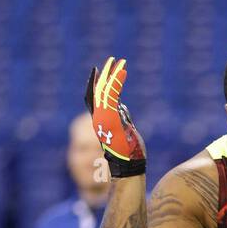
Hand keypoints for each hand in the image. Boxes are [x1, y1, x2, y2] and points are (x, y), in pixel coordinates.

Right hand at [85, 57, 146, 176]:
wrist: (129, 167)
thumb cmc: (130, 154)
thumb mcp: (127, 132)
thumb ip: (122, 118)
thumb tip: (122, 106)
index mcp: (103, 121)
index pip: (97, 98)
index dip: (96, 84)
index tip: (99, 71)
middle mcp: (101, 118)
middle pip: (100, 91)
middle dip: (105, 74)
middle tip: (112, 60)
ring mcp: (105, 118)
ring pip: (105, 90)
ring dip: (113, 74)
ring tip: (120, 62)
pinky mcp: (111, 118)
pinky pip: (112, 95)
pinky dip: (116, 83)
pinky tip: (122, 73)